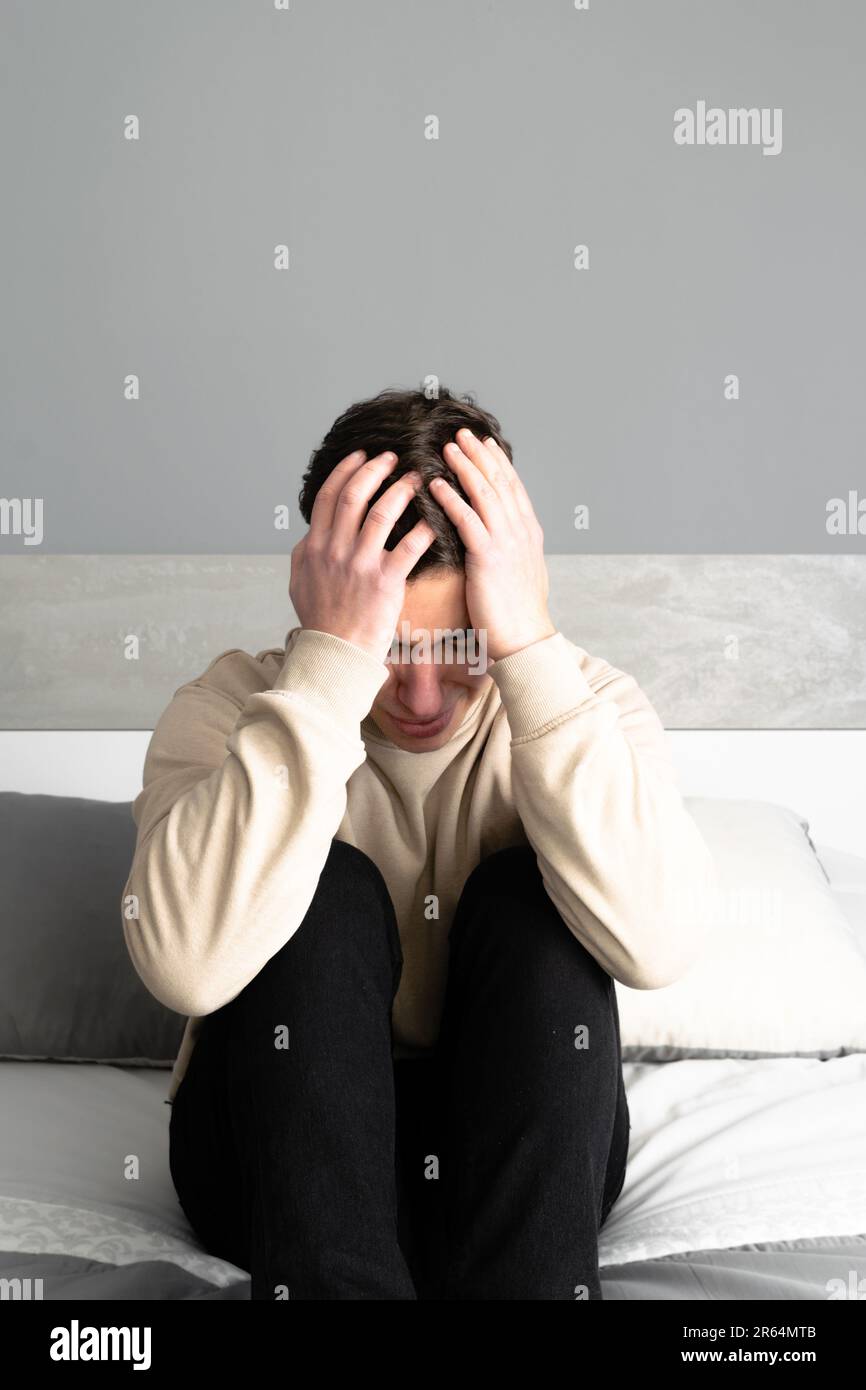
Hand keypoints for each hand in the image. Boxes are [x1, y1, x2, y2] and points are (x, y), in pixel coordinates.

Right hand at [289, 449, 436, 661]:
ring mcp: (360, 565)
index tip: (361, 455)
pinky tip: (434, 519)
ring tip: (418, 480)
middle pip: (354, 495)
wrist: (335, 653)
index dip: (345, 470)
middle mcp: (335, 550)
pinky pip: (409, 547)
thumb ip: (305, 554)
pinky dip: (423, 529)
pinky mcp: (385, 583)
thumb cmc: (321, 621)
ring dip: (402, 490)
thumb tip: (310, 533)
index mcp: (314, 546)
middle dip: (375, 469)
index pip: (328, 496)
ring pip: (382, 512)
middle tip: (393, 457)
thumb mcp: (299, 583)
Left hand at [428, 428, 554, 661]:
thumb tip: (501, 538)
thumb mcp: (519, 571)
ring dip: (465, 468)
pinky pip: (467, 520)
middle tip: (462, 433)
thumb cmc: (516, 613)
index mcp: (527, 533)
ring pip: (485, 494)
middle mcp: (520, 531)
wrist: (524, 638)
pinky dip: (451, 499)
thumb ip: (509, 548)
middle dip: (480, 455)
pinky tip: (436, 485)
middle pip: (499, 482)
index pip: (512, 487)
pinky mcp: (489, 558)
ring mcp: (507, 542)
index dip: (497, 462)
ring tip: (448, 448)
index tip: (483, 443)